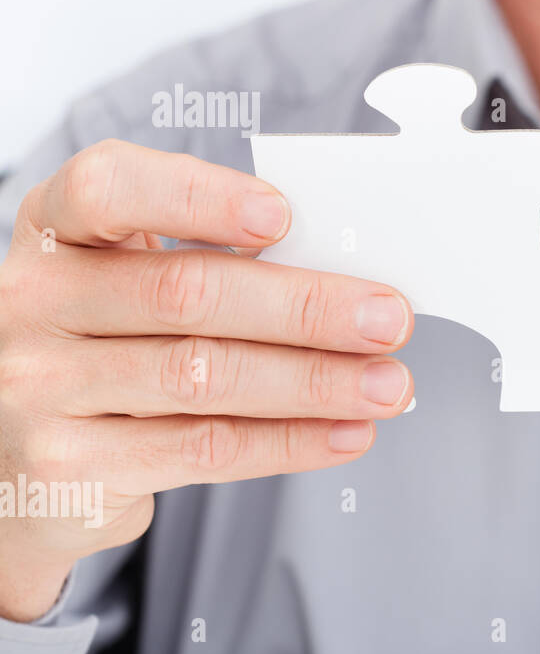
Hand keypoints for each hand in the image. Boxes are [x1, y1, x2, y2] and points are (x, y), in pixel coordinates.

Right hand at [0, 140, 414, 620]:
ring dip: (316, 381)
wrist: (11, 459)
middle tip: (388, 318)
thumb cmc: (100, 342)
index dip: (198, 197)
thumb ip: (202, 259)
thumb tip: (341, 273)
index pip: (108, 186)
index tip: (282, 216)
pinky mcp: (71, 467)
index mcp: (55, 230)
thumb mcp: (124, 278)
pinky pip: (204, 448)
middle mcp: (34, 302)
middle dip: (306, 306)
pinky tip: (346, 432)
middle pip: (185, 293)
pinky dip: (290, 441)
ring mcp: (41, 388)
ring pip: (205, 376)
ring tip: (388, 384)